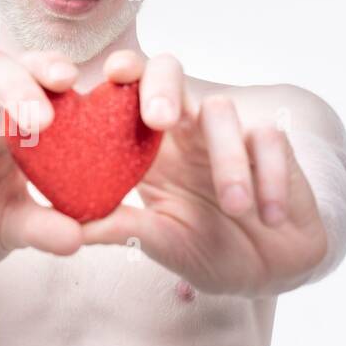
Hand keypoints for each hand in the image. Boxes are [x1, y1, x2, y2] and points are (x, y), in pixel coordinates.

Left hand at [79, 51, 328, 297]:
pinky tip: (270, 216)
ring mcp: (228, 132)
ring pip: (221, 110)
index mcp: (148, 145)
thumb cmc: (206, 250)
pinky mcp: (272, 144)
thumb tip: (72, 230)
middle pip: (168, 72)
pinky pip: (270, 139)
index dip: (119, 74)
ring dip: (227, 159)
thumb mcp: (162, 243)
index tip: (110, 75)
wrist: (266, 272)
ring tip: (234, 207)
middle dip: (162, 86)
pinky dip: (270, 178)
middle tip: (161, 119)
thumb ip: (125, 230)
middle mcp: (183, 129)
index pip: (126, 92)